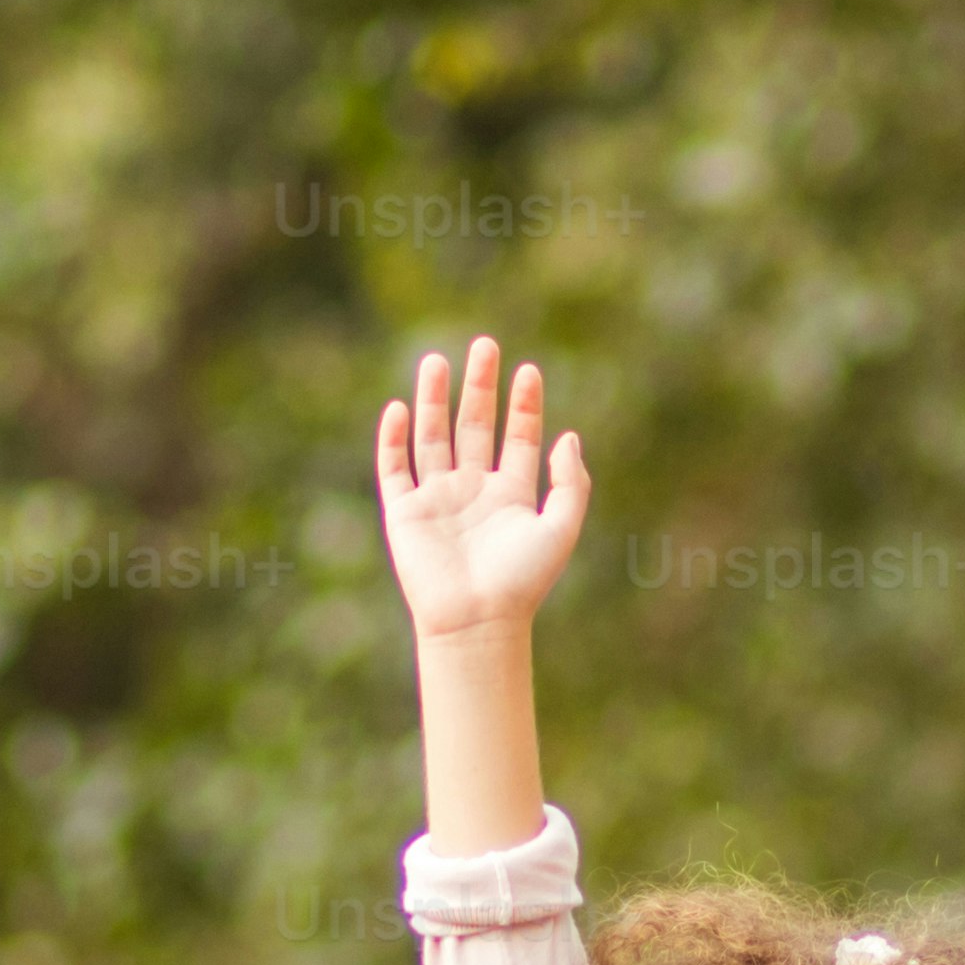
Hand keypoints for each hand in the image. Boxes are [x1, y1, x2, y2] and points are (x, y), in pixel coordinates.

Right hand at [373, 335, 592, 638]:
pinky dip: (393, 438)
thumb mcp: (561, 528)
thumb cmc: (522, 581)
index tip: (529, 371)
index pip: (519, 438)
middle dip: (480, 387)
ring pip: (433, 437)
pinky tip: (399, 408)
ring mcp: (437, 499)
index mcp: (512, 495)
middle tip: (485, 345)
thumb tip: (567, 436)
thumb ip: (571, 483)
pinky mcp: (405, 512)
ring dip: (435, 400)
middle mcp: (474, 491)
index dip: (524, 405)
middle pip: (475, 427)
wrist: (477, 620)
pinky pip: (394, 468)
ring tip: (437, 361)